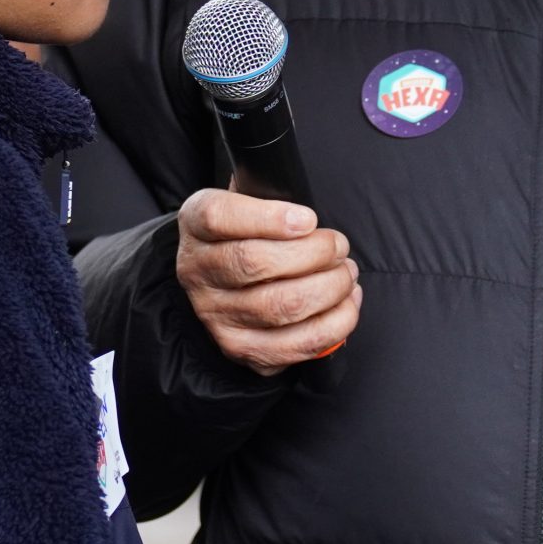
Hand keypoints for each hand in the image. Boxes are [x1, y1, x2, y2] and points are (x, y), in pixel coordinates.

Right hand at [176, 187, 361, 376]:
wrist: (220, 281)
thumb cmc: (246, 233)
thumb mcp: (245, 200)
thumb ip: (268, 194)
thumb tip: (305, 207)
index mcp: (195, 225)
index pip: (219, 218)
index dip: (269, 217)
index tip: (308, 219)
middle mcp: (198, 272)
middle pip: (256, 263)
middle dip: (314, 253)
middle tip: (339, 245)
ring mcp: (217, 316)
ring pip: (282, 306)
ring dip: (330, 287)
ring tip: (346, 272)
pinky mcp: (242, 349)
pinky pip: (297, 343)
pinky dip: (335, 323)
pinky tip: (347, 302)